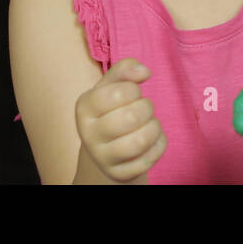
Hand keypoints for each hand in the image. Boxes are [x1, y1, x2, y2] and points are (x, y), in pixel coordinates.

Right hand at [75, 58, 167, 182]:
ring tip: (149, 124)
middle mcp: (88, 134)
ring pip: (141, 141)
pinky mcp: (120, 174)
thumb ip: (125, 70)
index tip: (132, 92)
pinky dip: (158, 145)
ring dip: (154, 127)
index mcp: (84, 107)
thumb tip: (144, 71)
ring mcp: (103, 157)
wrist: (105, 149)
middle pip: (131, 117)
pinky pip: (150, 157)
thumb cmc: (111, 110)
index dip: (133, 89)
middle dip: (147, 108)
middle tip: (144, 108)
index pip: (118, 92)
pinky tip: (150, 141)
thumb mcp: (112, 86)